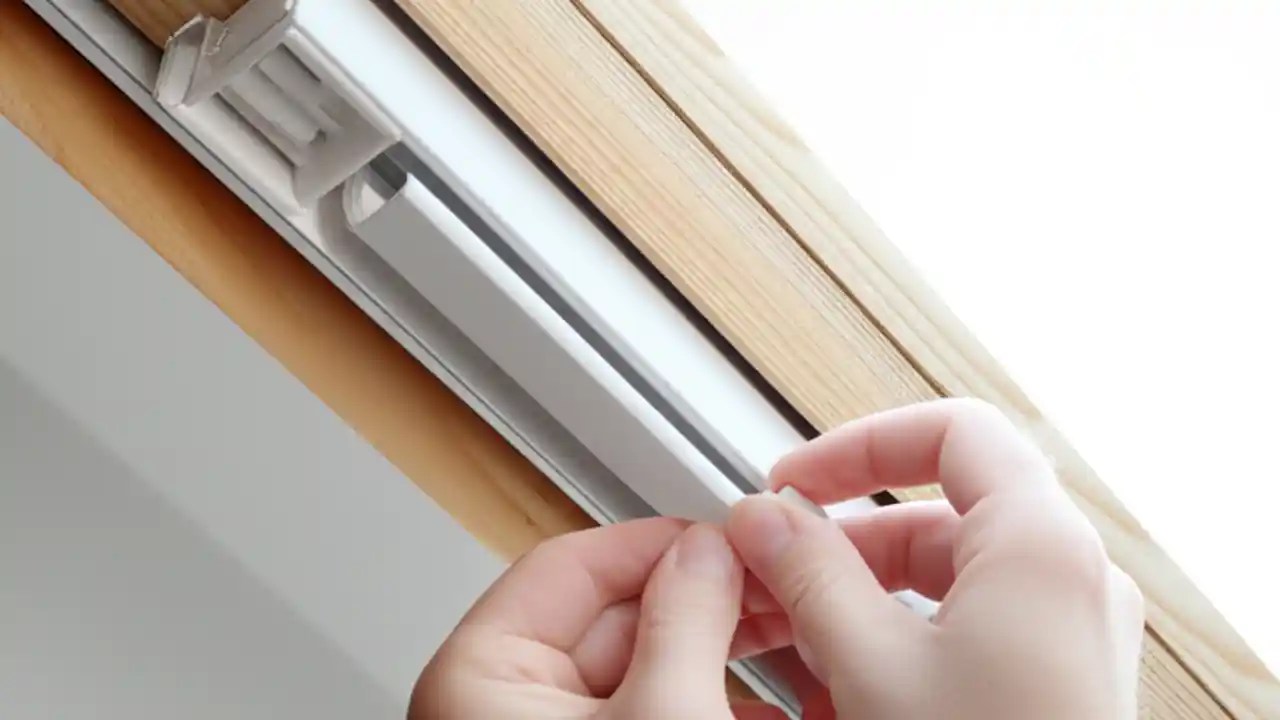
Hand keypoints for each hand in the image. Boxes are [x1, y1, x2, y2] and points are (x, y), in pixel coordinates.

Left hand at [410, 518, 790, 718]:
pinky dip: (704, 703)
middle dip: (703, 602)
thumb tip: (709, 552)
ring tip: (784, 637)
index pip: (568, 565)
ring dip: (717, 656)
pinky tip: (764, 705)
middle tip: (771, 585)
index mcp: (479, 680)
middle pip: (614, 616)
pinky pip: (650, 714)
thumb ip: (684, 620)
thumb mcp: (661, 717)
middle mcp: (504, 707)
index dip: (657, 542)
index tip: (726, 538)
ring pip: (642, 670)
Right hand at [726, 399, 1144, 718]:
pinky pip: (964, 628)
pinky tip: (841, 682)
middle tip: (773, 568)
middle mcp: (1067, 579)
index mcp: (1040, 545)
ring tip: (794, 639)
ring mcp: (1064, 633)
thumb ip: (806, 573)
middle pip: (937, 511)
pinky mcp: (1050, 681)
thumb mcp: (870, 666)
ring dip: (860, 596)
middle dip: (843, 540)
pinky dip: (899, 637)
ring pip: (944, 577)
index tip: (795, 482)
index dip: (859, 445)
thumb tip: (763, 517)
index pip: (950, 432)